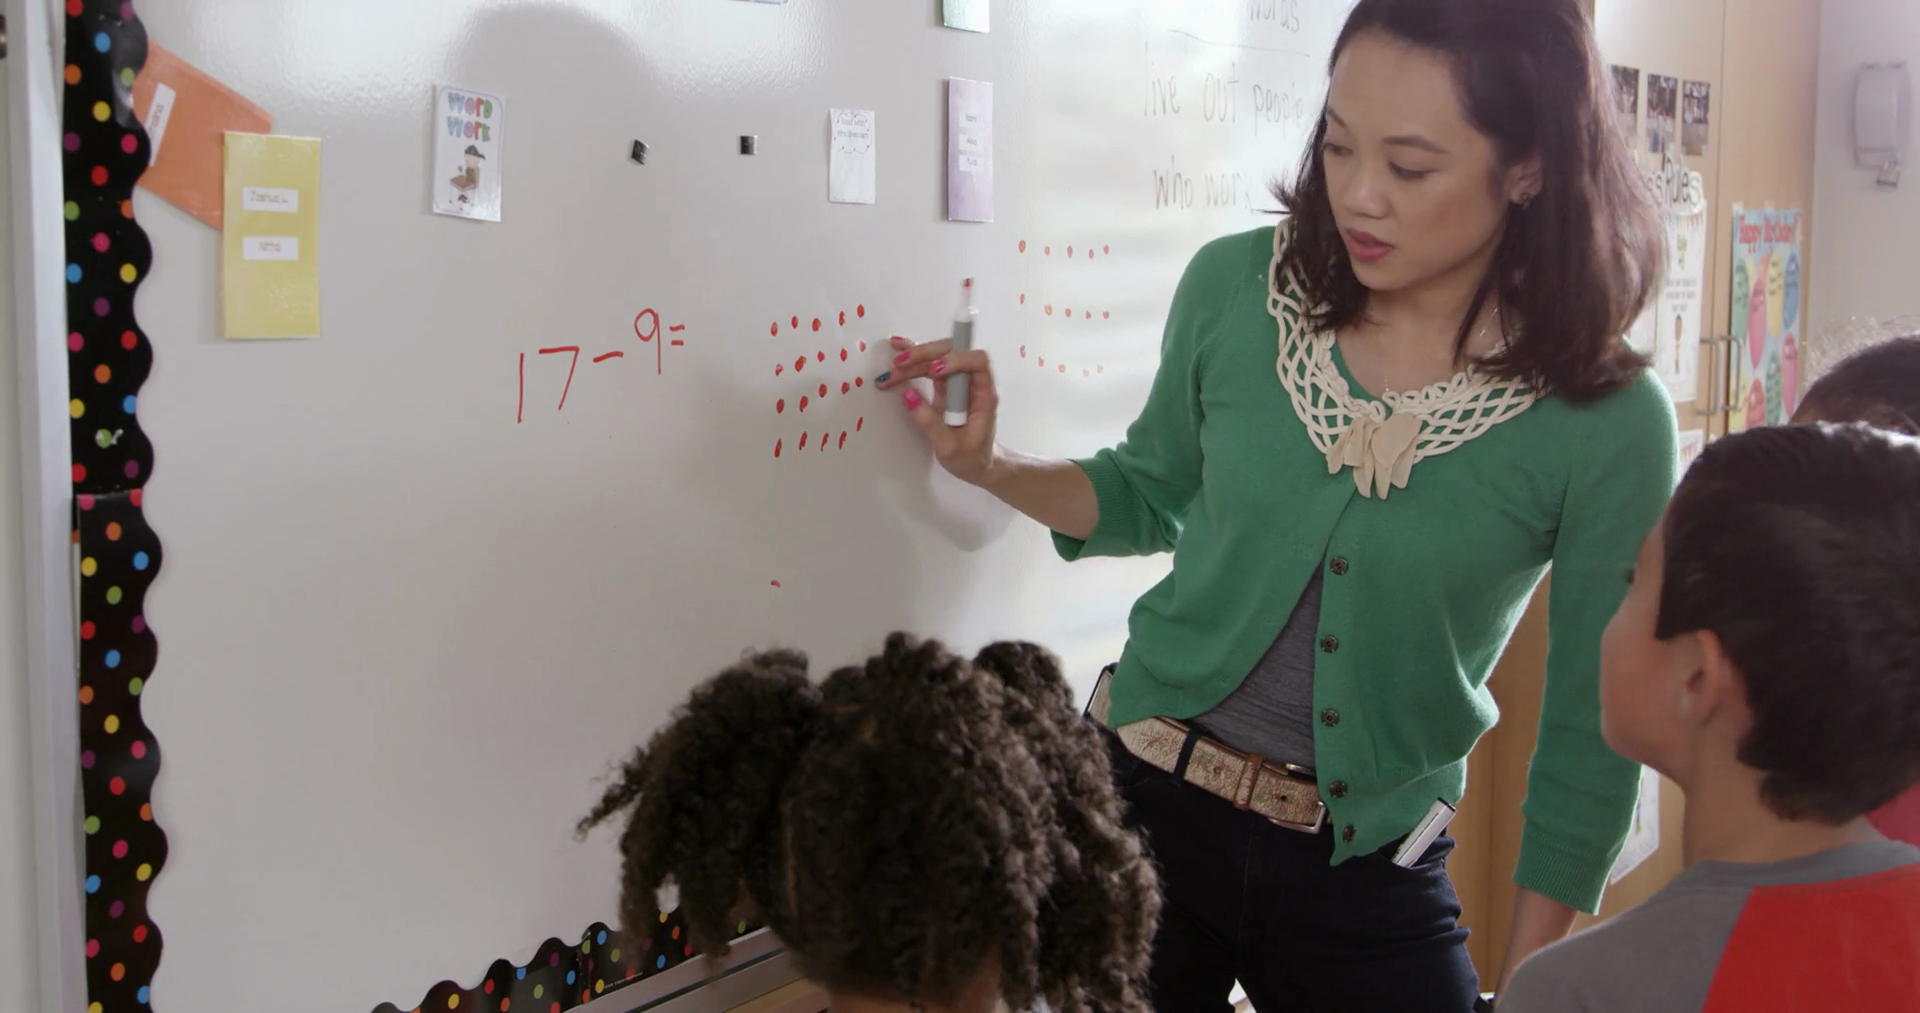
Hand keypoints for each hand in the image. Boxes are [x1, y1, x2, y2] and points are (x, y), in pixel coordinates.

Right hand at [873, 335, 999, 486]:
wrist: (976, 464)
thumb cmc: (971, 458)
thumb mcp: (949, 447)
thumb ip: (929, 422)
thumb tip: (907, 395)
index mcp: (984, 395)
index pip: (978, 363)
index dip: (956, 360)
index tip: (934, 372)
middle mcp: (972, 383)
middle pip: (953, 353)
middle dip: (925, 355)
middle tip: (900, 364)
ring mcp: (957, 382)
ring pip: (937, 358)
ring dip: (913, 359)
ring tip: (892, 367)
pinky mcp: (945, 386)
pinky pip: (929, 367)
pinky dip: (913, 361)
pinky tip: (898, 348)